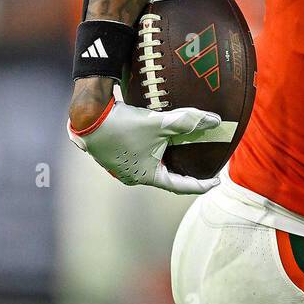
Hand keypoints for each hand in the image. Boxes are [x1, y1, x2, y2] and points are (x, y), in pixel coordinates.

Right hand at [67, 96, 221, 193]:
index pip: (180, 187)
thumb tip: (215, 121)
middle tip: (202, 165)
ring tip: (184, 153)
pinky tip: (161, 142)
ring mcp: (122, 168)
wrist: (88, 116)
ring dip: (169, 161)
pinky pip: (142, 159)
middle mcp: (133, 177)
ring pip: (153, 168)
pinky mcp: (116, 157)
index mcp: (145, 176)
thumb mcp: (159, 124)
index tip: (216, 181)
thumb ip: (188, 122)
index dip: (201, 185)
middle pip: (167, 178)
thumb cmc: (122, 124)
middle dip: (185, 172)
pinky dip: (156, 154)